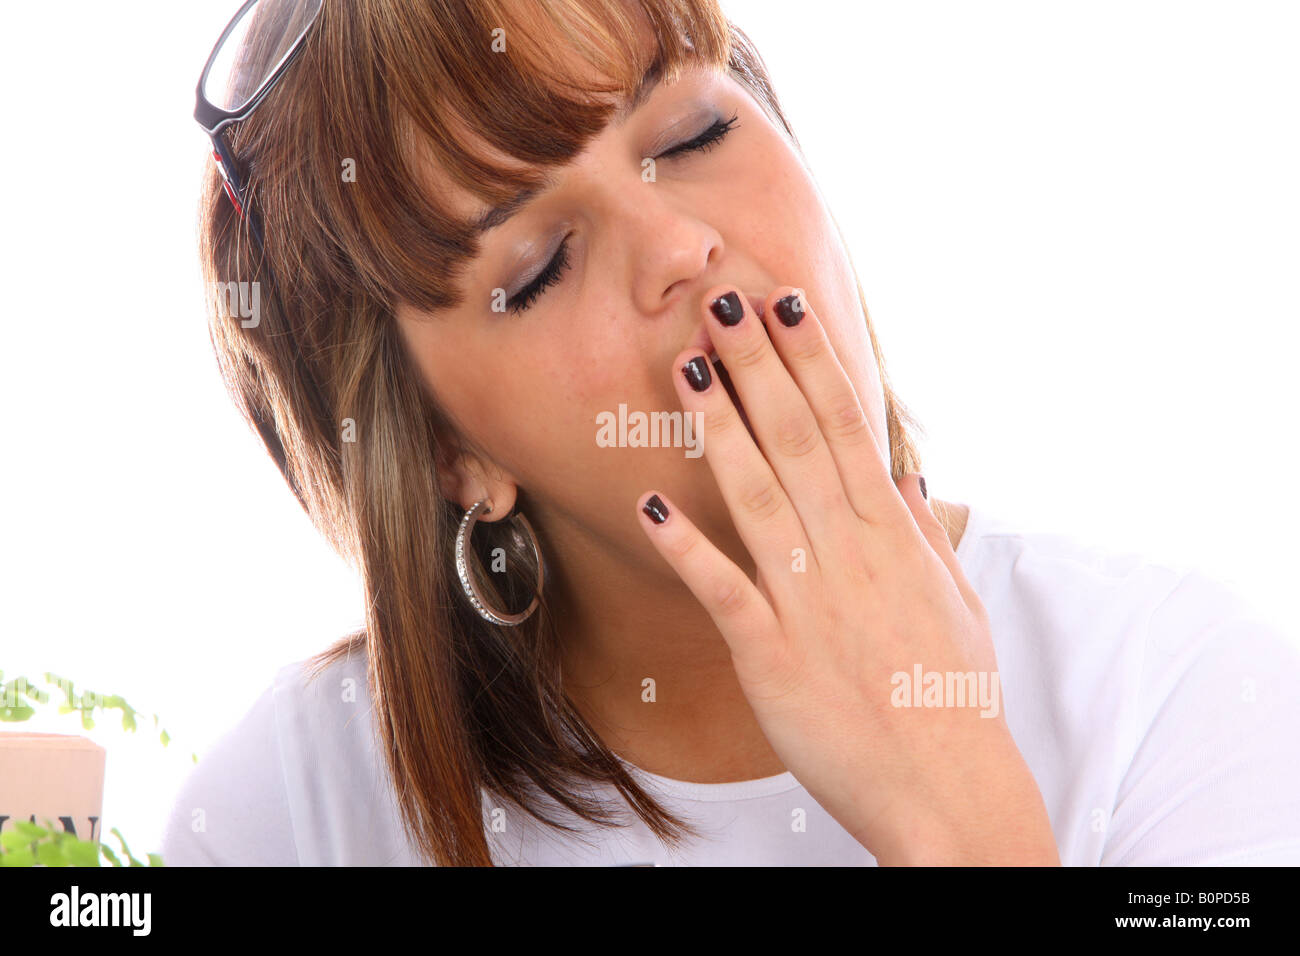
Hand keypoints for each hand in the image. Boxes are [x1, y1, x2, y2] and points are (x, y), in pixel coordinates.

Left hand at [637, 284, 1058, 864]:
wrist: (949, 789)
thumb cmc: (953, 695)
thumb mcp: (955, 599)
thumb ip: (927, 530)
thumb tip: (908, 470)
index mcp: (892, 532)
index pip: (846, 425)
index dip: (810, 361)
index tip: (784, 306)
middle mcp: (850, 552)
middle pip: (796, 439)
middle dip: (757, 365)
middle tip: (720, 300)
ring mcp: (809, 600)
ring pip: (757, 495)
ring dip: (719, 427)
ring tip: (687, 367)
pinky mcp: (771, 654)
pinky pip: (722, 590)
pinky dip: (687, 548)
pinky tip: (651, 504)